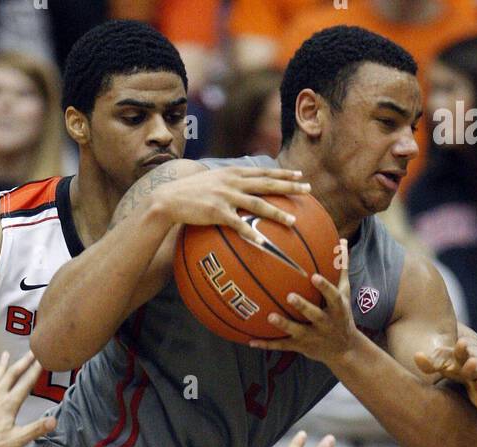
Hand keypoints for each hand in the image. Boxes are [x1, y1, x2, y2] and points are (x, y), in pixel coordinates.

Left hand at [0, 352, 56, 446]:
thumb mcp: (18, 440)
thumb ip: (36, 429)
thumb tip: (54, 421)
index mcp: (9, 405)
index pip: (26, 384)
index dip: (35, 370)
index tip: (42, 358)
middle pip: (11, 375)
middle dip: (22, 363)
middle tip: (31, 352)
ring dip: (1, 366)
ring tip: (6, 354)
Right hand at [156, 165, 310, 246]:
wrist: (169, 199)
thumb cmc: (191, 193)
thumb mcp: (212, 180)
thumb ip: (230, 181)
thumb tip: (244, 186)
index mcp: (233, 173)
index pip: (264, 171)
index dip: (283, 173)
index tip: (300, 175)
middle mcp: (233, 182)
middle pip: (267, 184)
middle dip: (289, 186)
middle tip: (307, 190)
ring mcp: (226, 196)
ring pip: (258, 204)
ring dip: (277, 213)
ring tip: (293, 222)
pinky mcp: (217, 212)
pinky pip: (238, 225)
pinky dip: (251, 234)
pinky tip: (262, 244)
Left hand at [248, 239, 353, 363]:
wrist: (343, 349)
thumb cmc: (341, 315)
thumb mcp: (344, 293)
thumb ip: (341, 268)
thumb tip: (341, 240)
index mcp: (336, 308)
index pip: (332, 296)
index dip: (324, 287)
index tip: (314, 277)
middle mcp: (325, 323)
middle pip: (314, 314)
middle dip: (303, 307)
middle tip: (289, 296)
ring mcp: (312, 336)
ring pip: (296, 331)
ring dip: (283, 325)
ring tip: (269, 317)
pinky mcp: (300, 346)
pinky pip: (282, 346)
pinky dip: (266, 345)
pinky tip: (251, 341)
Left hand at [414, 332, 476, 418]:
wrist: (467, 369)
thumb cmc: (450, 362)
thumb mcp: (440, 361)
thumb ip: (430, 362)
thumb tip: (417, 356)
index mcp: (465, 355)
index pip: (464, 351)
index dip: (463, 348)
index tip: (461, 343)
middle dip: (476, 364)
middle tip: (472, 363)